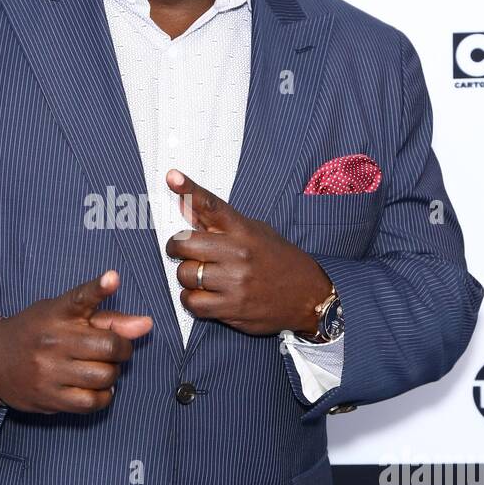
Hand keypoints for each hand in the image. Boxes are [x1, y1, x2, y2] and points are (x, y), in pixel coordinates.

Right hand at [0, 270, 152, 413]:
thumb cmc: (35, 332)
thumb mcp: (62, 314)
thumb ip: (106, 318)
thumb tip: (146, 325)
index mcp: (57, 313)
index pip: (81, 298)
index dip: (99, 288)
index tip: (112, 279)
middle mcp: (54, 340)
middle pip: (110, 347)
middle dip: (121, 350)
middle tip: (111, 351)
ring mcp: (50, 371)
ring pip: (105, 376)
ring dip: (111, 374)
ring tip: (99, 369)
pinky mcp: (49, 397)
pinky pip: (93, 401)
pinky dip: (103, 396)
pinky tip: (94, 388)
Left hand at [164, 169, 331, 336]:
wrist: (310, 297)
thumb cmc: (281, 262)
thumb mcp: (257, 233)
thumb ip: (219, 223)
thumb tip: (184, 206)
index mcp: (244, 230)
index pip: (211, 205)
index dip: (189, 189)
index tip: (172, 177)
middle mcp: (238, 253)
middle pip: (184, 243)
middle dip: (178, 248)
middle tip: (186, 252)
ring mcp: (234, 281)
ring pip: (185, 274)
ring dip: (188, 276)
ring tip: (204, 277)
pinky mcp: (232, 307)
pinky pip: (192, 302)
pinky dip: (191, 300)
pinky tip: (204, 296)